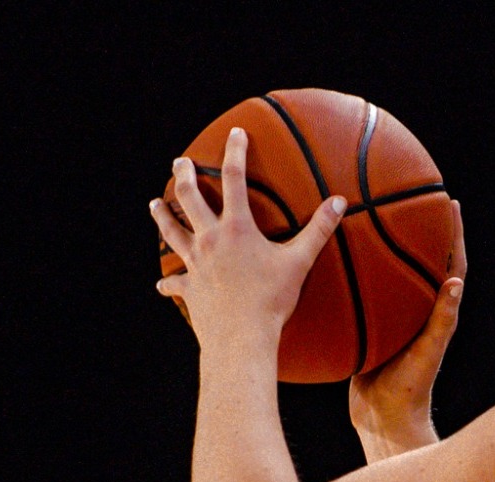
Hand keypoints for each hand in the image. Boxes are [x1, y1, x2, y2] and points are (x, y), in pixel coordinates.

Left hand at [151, 127, 344, 355]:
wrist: (241, 336)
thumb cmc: (271, 299)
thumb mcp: (298, 261)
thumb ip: (318, 230)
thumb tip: (339, 202)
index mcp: (236, 228)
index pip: (236, 178)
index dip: (236, 152)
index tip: (236, 133)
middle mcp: (210, 239)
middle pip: (190, 198)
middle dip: (184, 175)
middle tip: (180, 162)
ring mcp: (195, 263)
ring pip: (171, 232)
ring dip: (162, 216)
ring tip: (155, 204)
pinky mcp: (189, 288)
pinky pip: (174, 282)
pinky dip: (168, 282)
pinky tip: (161, 283)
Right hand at [349, 198, 465, 455]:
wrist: (383, 419)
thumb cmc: (411, 389)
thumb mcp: (427, 351)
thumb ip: (441, 320)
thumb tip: (455, 282)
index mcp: (437, 311)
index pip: (451, 261)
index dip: (453, 231)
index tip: (449, 200)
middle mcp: (417, 309)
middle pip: (420, 257)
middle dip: (419, 226)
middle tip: (410, 193)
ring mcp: (393, 317)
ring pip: (388, 272)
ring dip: (382, 244)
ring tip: (368, 212)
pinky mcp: (370, 326)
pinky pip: (361, 292)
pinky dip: (351, 273)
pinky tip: (331, 256)